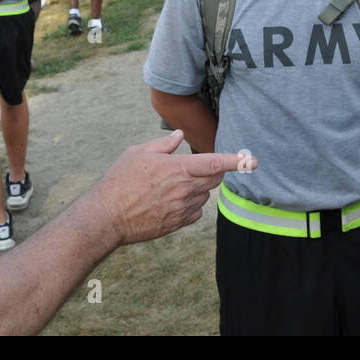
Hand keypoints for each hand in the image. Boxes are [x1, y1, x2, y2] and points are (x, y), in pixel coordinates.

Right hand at [88, 131, 253, 245]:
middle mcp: (184, 189)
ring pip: (204, 196)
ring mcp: (182, 208)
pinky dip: (190, 205)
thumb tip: (179, 135)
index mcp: (177, 168)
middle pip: (214, 179)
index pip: (214, 163)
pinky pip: (196, 213)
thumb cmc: (119, 181)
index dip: (235, 161)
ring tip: (171, 187)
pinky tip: (171, 202)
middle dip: (210, 172)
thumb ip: (163, 145)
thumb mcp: (138, 153)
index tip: (252, 161)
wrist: (107, 217)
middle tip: (189, 169)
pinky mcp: (177, 224)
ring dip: (197, 189)